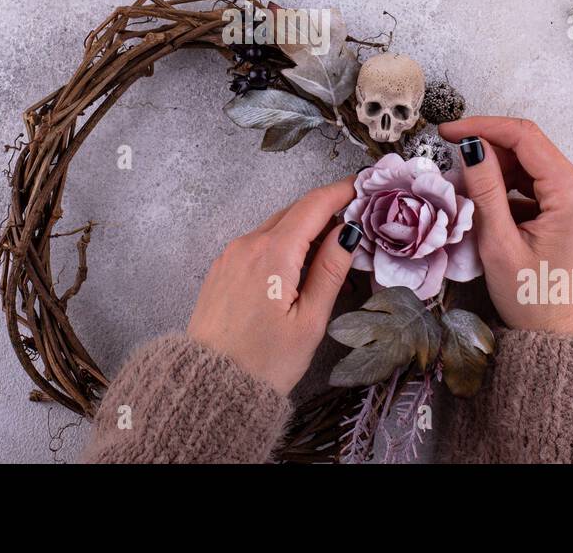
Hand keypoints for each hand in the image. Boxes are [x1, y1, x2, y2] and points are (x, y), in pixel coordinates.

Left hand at [187, 177, 358, 394]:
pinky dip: (282, 243)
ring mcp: (230, 256)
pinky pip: (257, 243)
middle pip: (294, 212)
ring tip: (331, 247)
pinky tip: (297, 265)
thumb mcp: (309, 320)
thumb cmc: (264, 362)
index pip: (313, 205)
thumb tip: (347, 232)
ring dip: (303, 228)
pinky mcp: (222, 270)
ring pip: (274, 227)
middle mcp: (247, 245)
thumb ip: (330, 270)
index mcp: (272, 253)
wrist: (209, 387)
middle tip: (355, 218)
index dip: (341, 191)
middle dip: (325, 209)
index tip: (362, 185)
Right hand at [438, 117, 572, 334]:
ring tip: (464, 193)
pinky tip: (486, 207)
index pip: (525, 137)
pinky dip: (509, 189)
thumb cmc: (533, 300)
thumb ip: (484, 189)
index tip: (446, 131)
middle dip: (487, 152)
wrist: (561, 340)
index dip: (482, 126)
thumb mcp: (499, 244)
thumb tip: (470, 145)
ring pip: (531, 167)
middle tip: (450, 169)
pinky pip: (537, 186)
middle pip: (529, 149)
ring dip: (496, 172)